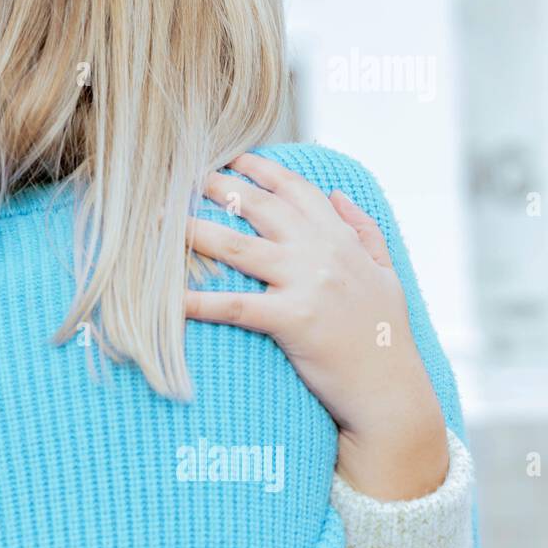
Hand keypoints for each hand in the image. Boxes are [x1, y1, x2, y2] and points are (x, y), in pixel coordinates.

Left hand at [183, 152, 447, 500]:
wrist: (391, 391)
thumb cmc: (385, 336)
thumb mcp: (387, 272)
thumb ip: (364, 230)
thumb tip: (338, 193)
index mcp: (340, 238)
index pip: (295, 188)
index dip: (259, 168)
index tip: (228, 156)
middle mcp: (321, 252)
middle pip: (257, 206)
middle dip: (215, 187)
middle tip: (179, 178)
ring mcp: (306, 284)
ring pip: (236, 246)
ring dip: (192, 230)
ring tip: (157, 221)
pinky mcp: (292, 319)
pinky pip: (234, 305)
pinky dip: (197, 301)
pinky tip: (166, 299)